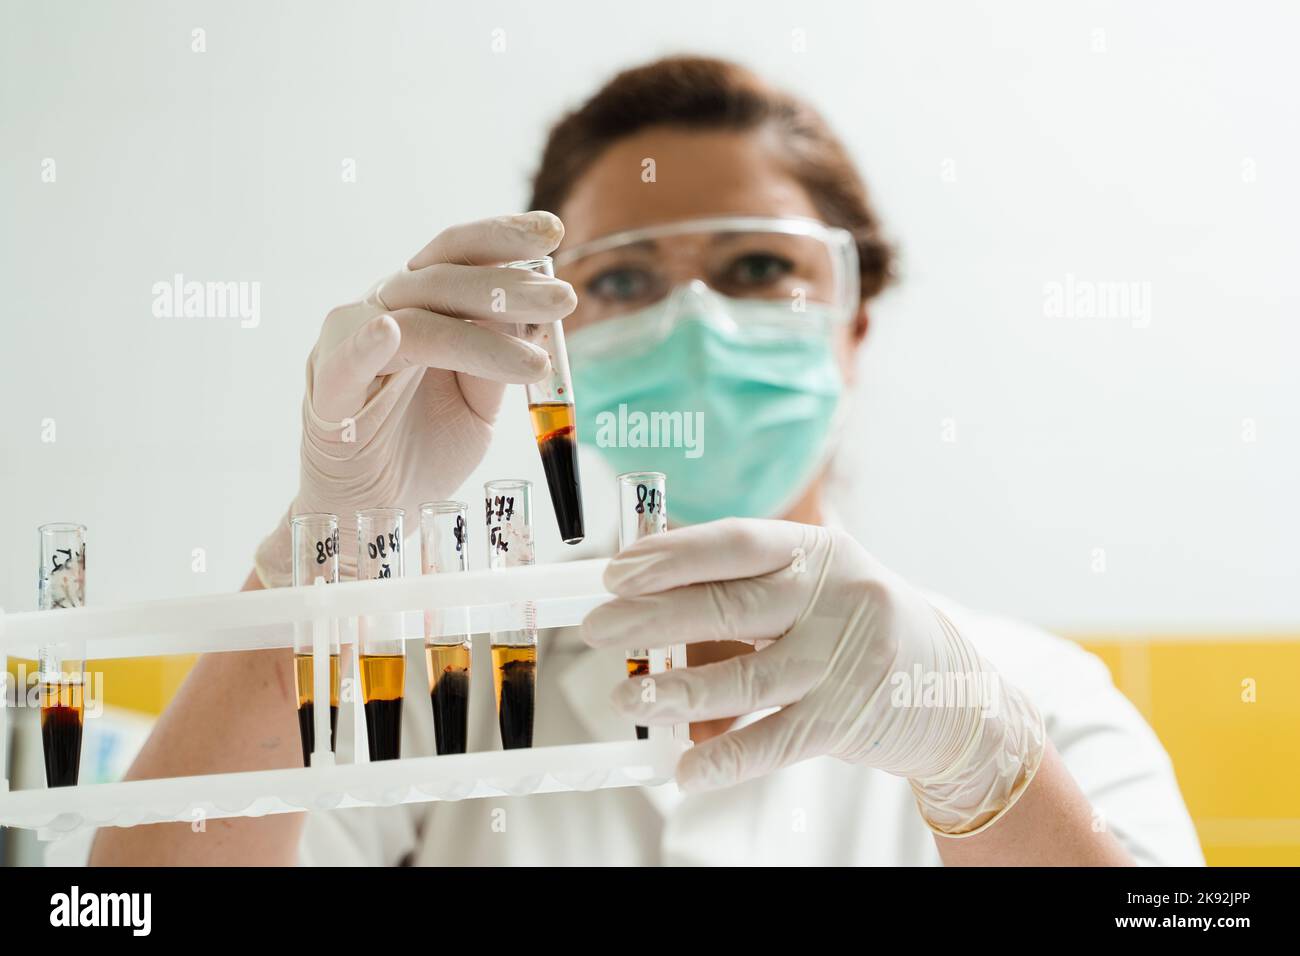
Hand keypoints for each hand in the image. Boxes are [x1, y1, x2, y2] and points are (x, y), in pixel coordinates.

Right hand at [256, 211, 575, 584]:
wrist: (374, 518)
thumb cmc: (421, 452)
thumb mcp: (480, 404)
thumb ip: (500, 358)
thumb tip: (538, 313)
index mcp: (418, 307)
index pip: (458, 254)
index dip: (502, 236)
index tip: (554, 232)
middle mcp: (381, 314)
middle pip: (442, 278)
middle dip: (509, 284)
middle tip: (565, 299)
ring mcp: (349, 349)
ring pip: (414, 321)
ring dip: (479, 335)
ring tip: (536, 363)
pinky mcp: (328, 396)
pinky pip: (344, 364)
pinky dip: (365, 346)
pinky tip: (390, 333)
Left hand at [582, 518, 1045, 835]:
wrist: (955, 692)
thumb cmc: (862, 627)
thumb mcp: (822, 584)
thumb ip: (752, 585)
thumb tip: (650, 596)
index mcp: (822, 553)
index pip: (736, 544)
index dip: (670, 556)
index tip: (617, 571)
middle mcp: (835, 599)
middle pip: (728, 607)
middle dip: (650, 618)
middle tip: (597, 628)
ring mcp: (843, 661)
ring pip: (744, 678)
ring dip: (675, 690)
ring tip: (626, 697)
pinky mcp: (847, 720)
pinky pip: (774, 741)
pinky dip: (726, 758)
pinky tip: (685, 769)